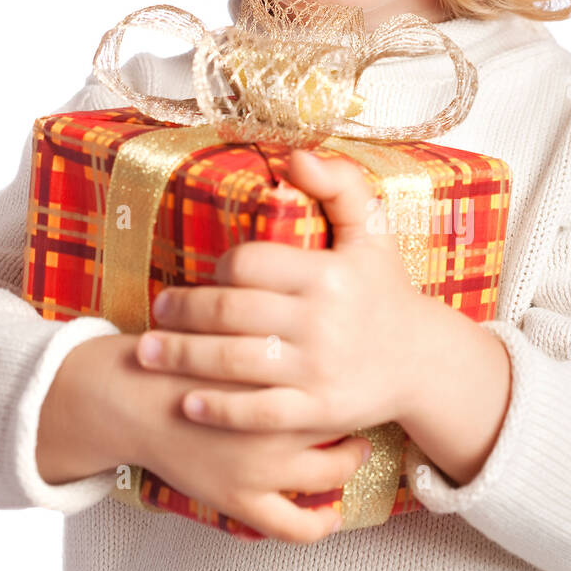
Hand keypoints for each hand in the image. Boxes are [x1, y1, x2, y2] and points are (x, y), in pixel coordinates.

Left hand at [137, 146, 433, 445]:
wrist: (424, 362)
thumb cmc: (384, 288)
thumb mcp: (372, 230)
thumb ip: (340, 184)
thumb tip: (294, 157)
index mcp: (329, 274)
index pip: (250, 264)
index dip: (218, 268)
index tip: (203, 274)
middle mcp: (323, 322)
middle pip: (231, 313)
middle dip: (183, 313)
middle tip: (155, 312)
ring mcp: (320, 370)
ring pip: (234, 362)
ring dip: (182, 357)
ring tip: (146, 352)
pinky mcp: (320, 412)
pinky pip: (258, 413)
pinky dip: (218, 410)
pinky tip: (186, 404)